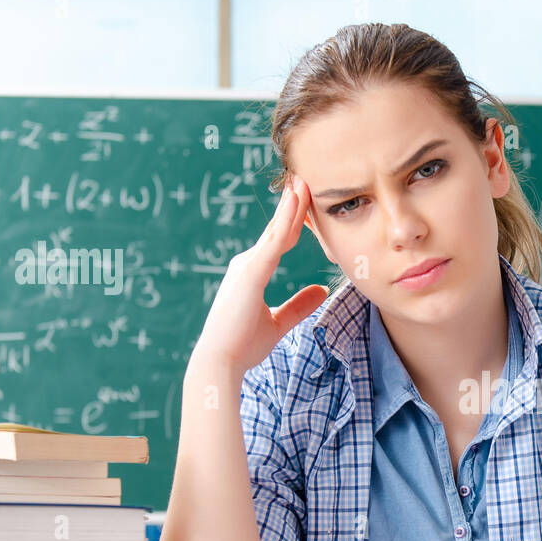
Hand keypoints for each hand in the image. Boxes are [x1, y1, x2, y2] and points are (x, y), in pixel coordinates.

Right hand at [192, 174, 328, 372]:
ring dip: (291, 204)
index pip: (280, 241)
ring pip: (276, 229)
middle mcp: (247, 263)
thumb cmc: (242, 346)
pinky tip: (297, 201)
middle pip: (278, 229)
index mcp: (252, 273)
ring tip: (304, 180)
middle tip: (305, 178)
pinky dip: (287, 220)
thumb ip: (299, 305)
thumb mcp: (278, 323)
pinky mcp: (251, 272)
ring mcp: (247, 265)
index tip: (306, 201)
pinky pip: (275, 242)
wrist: (220, 361)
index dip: (294, 220)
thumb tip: (321, 291)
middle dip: (292, 204)